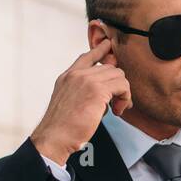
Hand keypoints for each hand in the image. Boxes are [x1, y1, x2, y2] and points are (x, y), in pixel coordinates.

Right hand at [31, 37, 131, 164]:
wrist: (55, 137)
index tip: (108, 44)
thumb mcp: (69, 104)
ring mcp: (87, 80)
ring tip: (117, 109)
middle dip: (117, 85)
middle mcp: (76, 75)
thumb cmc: (62, 128)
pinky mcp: (98, 90)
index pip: (87, 57)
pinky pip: (122, 86)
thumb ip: (84, 95)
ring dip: (123, 93)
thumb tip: (105, 100)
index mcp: (67, 76)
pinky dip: (125, 98)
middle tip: (117, 105)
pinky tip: (118, 111)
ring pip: (118, 75)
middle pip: (109, 67)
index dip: (100, 50)